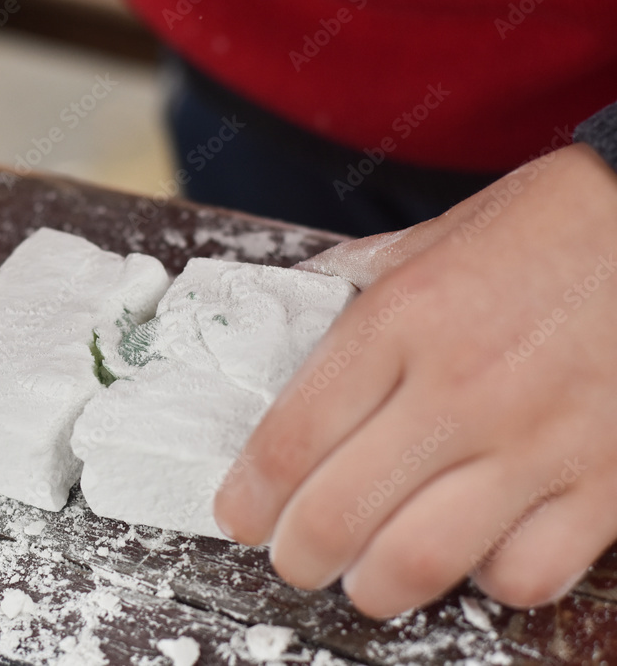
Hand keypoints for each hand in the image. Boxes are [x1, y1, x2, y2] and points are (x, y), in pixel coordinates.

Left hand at [215, 142, 616, 617]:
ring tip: (364, 576)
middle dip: (296, 556)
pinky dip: (486, 579)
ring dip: (373, 587)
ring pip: (421, 561)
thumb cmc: (532, 231)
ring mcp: (536, 438)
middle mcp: (461, 385)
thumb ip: (342, 295)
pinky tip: (472, 551)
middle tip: (293, 555)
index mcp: (401, 320)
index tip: (239, 514)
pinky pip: (525, 573)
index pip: (291, 437)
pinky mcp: (603, 478)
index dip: (250, 497)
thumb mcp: (418, 244)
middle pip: (339, 515)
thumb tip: (274, 334)